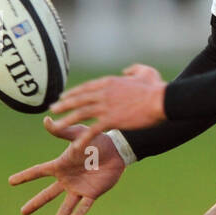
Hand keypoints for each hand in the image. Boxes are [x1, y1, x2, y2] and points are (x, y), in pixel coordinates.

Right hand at [9, 116, 125, 214]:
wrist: (116, 150)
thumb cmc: (96, 139)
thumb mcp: (77, 134)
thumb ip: (62, 132)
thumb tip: (46, 120)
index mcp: (61, 166)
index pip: (39, 171)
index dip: (25, 176)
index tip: (10, 182)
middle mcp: (67, 180)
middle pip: (48, 195)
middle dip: (35, 203)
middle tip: (22, 213)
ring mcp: (79, 188)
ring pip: (65, 207)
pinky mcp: (92, 193)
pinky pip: (84, 205)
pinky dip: (79, 212)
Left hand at [48, 64, 165, 150]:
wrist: (161, 101)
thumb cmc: (156, 87)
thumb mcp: (145, 71)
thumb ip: (133, 69)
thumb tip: (126, 70)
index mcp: (110, 82)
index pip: (86, 87)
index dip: (73, 92)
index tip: (64, 96)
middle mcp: (104, 93)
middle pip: (78, 99)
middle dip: (64, 104)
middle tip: (53, 109)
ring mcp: (106, 106)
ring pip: (80, 113)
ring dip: (67, 119)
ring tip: (57, 125)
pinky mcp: (111, 120)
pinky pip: (92, 130)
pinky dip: (83, 138)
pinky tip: (76, 145)